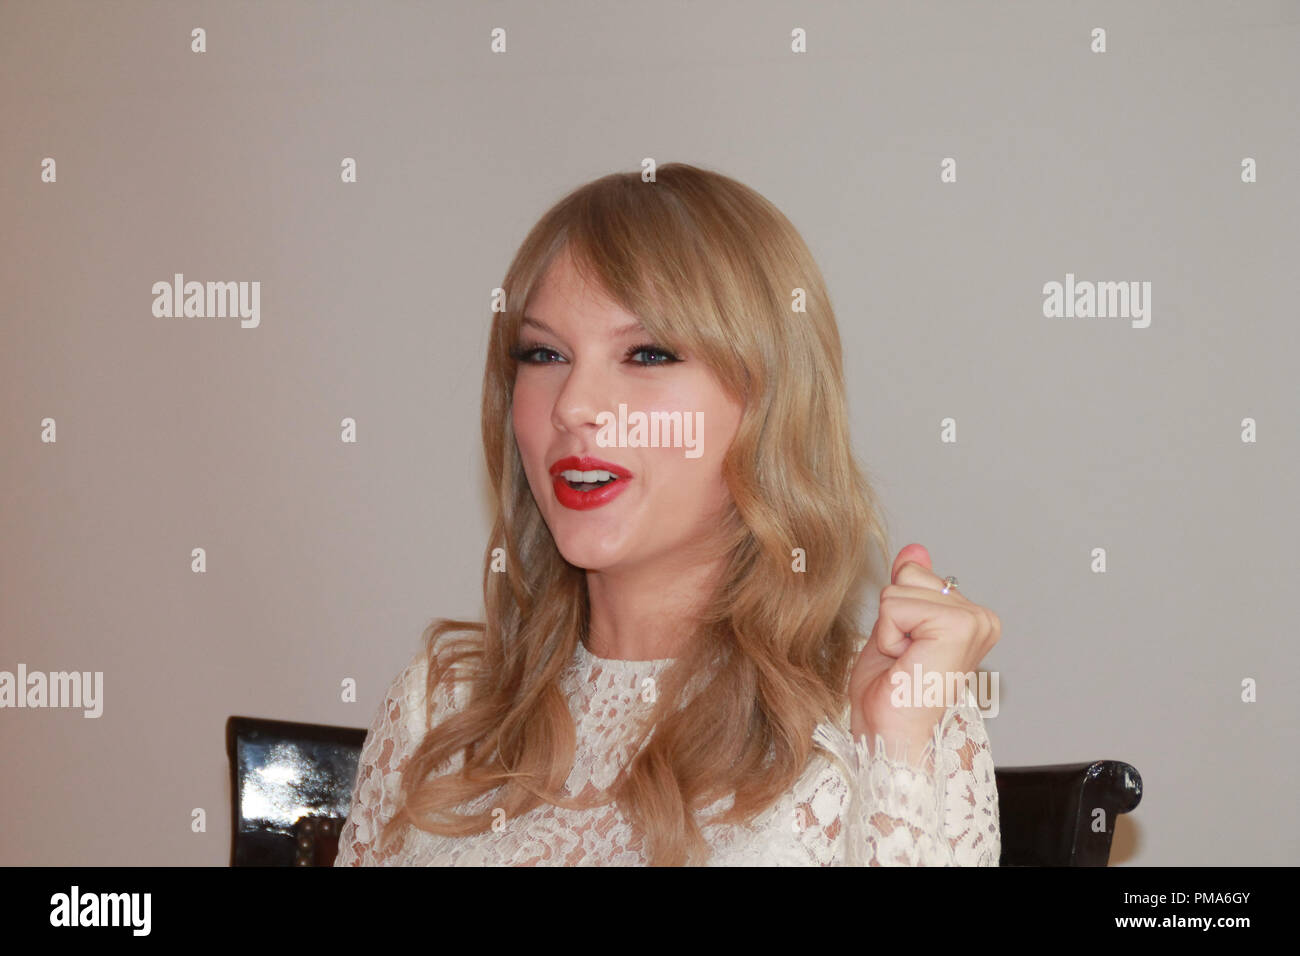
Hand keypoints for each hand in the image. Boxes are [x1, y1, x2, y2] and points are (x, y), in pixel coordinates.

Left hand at [848, 543, 1000, 767]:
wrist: (889, 735)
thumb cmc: (891, 694)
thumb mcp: (894, 628)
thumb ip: (909, 588)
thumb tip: (916, 550)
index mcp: (971, 616)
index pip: (913, 573)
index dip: (894, 613)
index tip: (906, 651)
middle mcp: (982, 617)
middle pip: (907, 575)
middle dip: (891, 618)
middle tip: (904, 659)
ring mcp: (975, 621)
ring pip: (898, 589)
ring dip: (888, 630)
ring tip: (905, 662)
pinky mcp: (960, 627)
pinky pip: (895, 605)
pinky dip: (888, 636)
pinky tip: (906, 664)